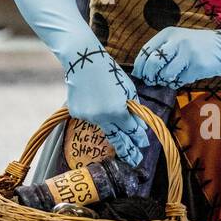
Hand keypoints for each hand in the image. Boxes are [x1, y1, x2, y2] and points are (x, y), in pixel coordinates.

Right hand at [64, 45, 147, 166]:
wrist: (83, 60)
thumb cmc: (108, 71)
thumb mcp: (128, 88)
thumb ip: (134, 109)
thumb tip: (139, 126)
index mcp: (117, 111)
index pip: (131, 130)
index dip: (138, 138)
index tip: (143, 145)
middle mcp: (102, 117)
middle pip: (117, 138)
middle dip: (127, 150)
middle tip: (134, 160)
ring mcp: (88, 117)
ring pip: (103, 125)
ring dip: (109, 121)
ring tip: (111, 113)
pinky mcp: (77, 113)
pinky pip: (90, 117)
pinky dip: (95, 110)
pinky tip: (93, 95)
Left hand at [133, 26, 220, 87]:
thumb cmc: (194, 46)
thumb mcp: (176, 40)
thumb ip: (159, 51)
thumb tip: (140, 71)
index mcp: (168, 33)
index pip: (146, 50)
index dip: (139, 66)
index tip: (138, 75)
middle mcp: (177, 41)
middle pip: (153, 63)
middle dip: (149, 76)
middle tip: (150, 81)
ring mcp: (188, 53)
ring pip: (165, 74)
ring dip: (164, 81)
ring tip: (168, 78)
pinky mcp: (197, 66)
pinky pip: (179, 81)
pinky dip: (176, 83)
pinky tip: (182, 77)